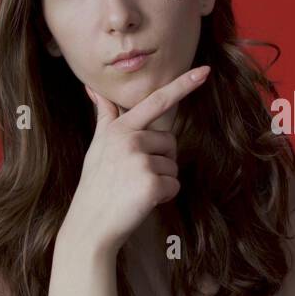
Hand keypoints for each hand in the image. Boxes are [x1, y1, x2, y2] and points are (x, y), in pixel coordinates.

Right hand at [58, 65, 210, 256]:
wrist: (90, 224)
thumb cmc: (96, 184)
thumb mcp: (97, 145)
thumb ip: (104, 116)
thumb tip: (91, 88)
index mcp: (120, 128)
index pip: (156, 101)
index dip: (182, 85)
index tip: (205, 71)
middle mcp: (130, 139)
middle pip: (170, 141)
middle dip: (160, 160)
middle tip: (134, 176)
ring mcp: (140, 161)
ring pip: (173, 165)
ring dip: (162, 179)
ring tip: (134, 188)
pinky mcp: (151, 183)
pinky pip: (175, 184)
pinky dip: (164, 196)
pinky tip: (142, 200)